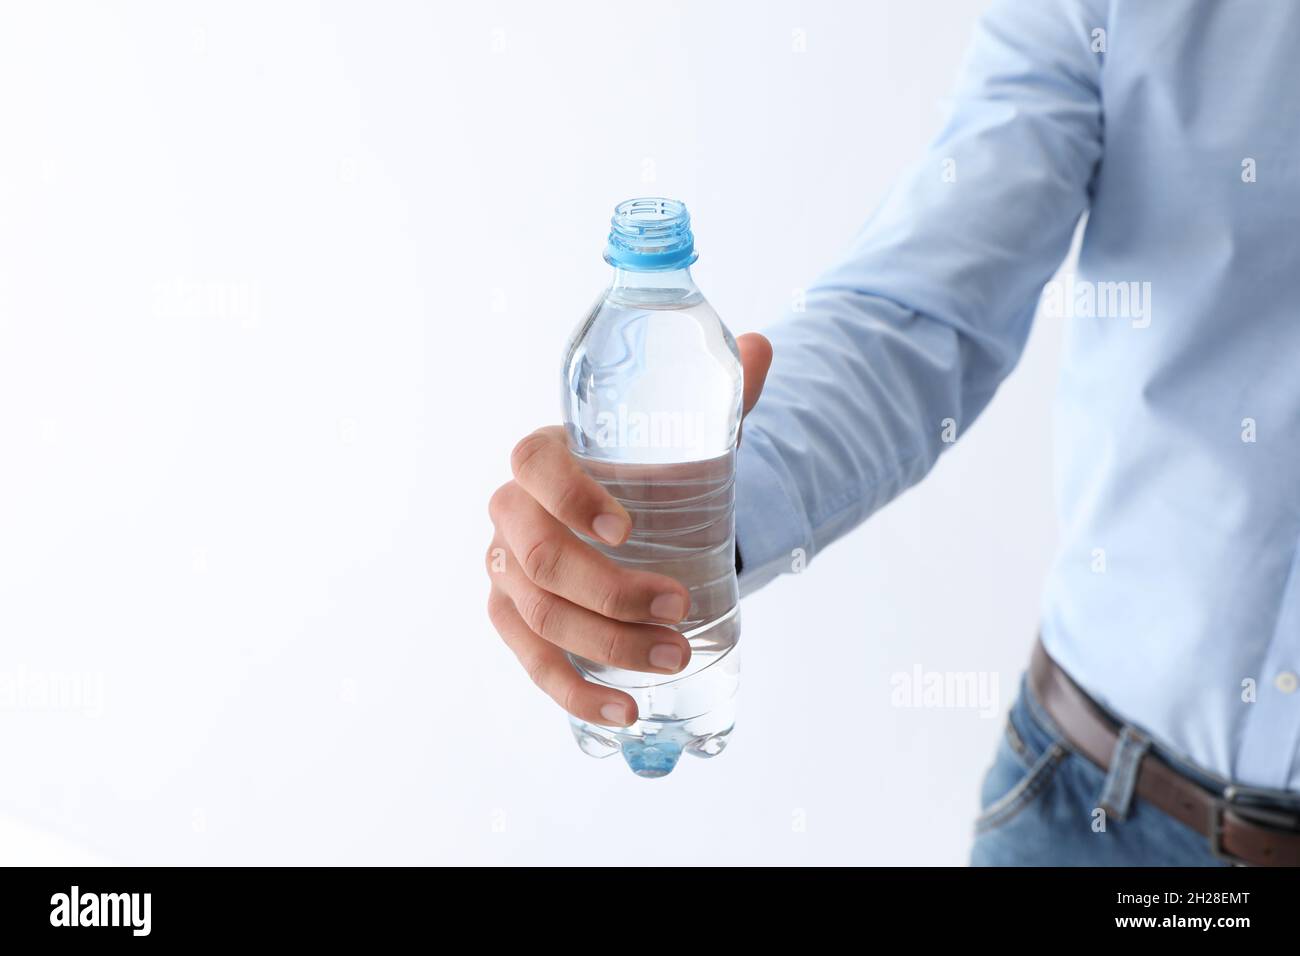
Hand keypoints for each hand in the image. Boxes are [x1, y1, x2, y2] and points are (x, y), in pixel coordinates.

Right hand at [485, 332, 772, 725]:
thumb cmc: (645, 474)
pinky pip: (531, 663)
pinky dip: (574, 693)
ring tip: (672, 659)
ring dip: (606, 646)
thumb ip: (718, 395)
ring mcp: (504, 572)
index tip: (628, 528)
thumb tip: (761, 344)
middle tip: (677, 609)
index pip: (532, 467)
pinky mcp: (512, 620)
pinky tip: (624, 713)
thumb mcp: (681, 438)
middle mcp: (509, 513)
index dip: (570, 497)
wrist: (618, 518)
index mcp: (540, 455)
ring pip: (538, 617)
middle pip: (541, 559)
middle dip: (612, 592)